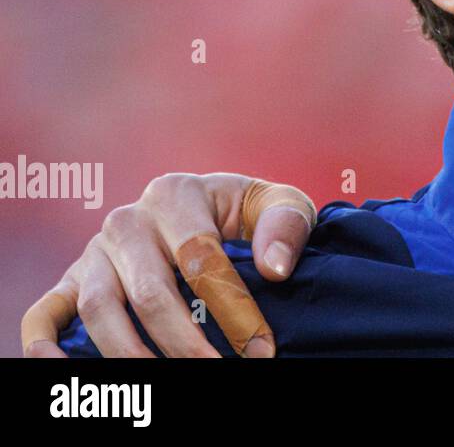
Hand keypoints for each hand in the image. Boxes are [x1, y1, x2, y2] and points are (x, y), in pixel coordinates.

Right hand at [21, 173, 315, 357]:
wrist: (212, 208)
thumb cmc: (247, 214)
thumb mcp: (278, 203)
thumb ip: (284, 225)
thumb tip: (275, 269)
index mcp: (176, 194)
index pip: (202, 259)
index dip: (234, 310)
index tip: (260, 348)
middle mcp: (127, 220)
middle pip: (151, 293)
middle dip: (187, 344)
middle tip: (218, 372)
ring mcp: (94, 251)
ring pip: (100, 310)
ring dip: (132, 356)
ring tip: (168, 384)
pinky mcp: (72, 279)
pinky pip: (45, 313)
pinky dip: (44, 347)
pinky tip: (65, 372)